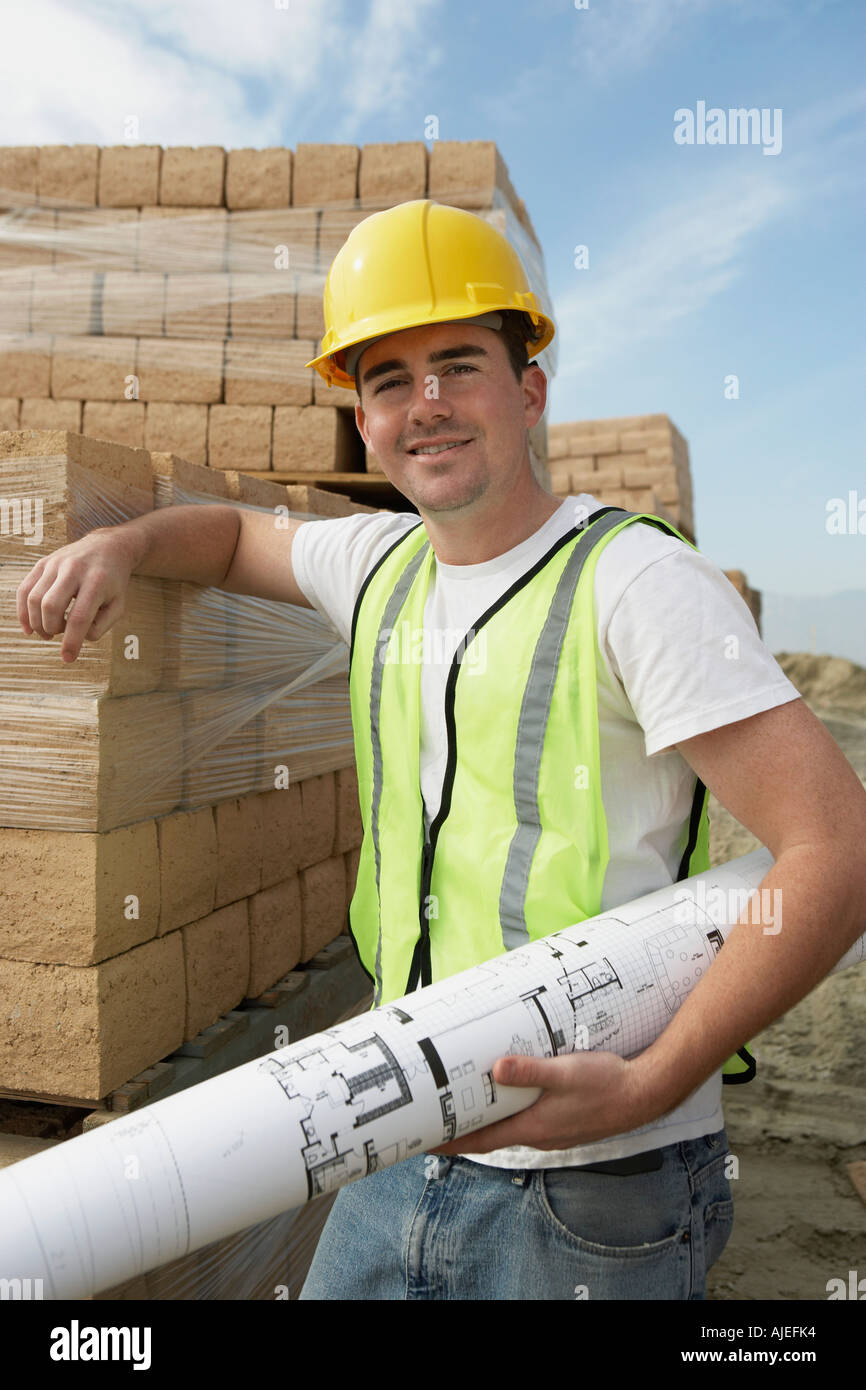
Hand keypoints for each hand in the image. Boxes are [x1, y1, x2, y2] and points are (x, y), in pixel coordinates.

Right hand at [16, 529, 136, 662]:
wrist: (108, 548)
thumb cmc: (113, 582)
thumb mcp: (118, 605)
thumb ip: (100, 626)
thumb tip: (75, 639)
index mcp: (97, 581)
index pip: (80, 617)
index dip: (71, 641)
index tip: (67, 658)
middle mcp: (74, 569)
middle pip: (51, 606)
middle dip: (51, 629)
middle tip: (57, 636)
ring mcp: (55, 564)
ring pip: (34, 598)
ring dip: (37, 623)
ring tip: (48, 632)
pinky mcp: (43, 563)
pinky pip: (24, 589)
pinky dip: (23, 611)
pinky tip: (29, 627)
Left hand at [427, 1051, 653, 1155]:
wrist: (645, 1093)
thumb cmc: (607, 1084)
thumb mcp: (565, 1072)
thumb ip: (531, 1070)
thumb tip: (497, 1069)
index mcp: (533, 1128)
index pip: (481, 1141)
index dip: (451, 1142)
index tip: (424, 1142)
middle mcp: (539, 1134)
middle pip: (490, 1136)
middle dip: (461, 1130)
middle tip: (433, 1121)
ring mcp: (552, 1130)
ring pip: (508, 1128)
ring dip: (485, 1121)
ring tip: (462, 1106)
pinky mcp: (563, 1121)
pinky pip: (526, 1120)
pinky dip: (508, 1113)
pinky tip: (508, 1097)